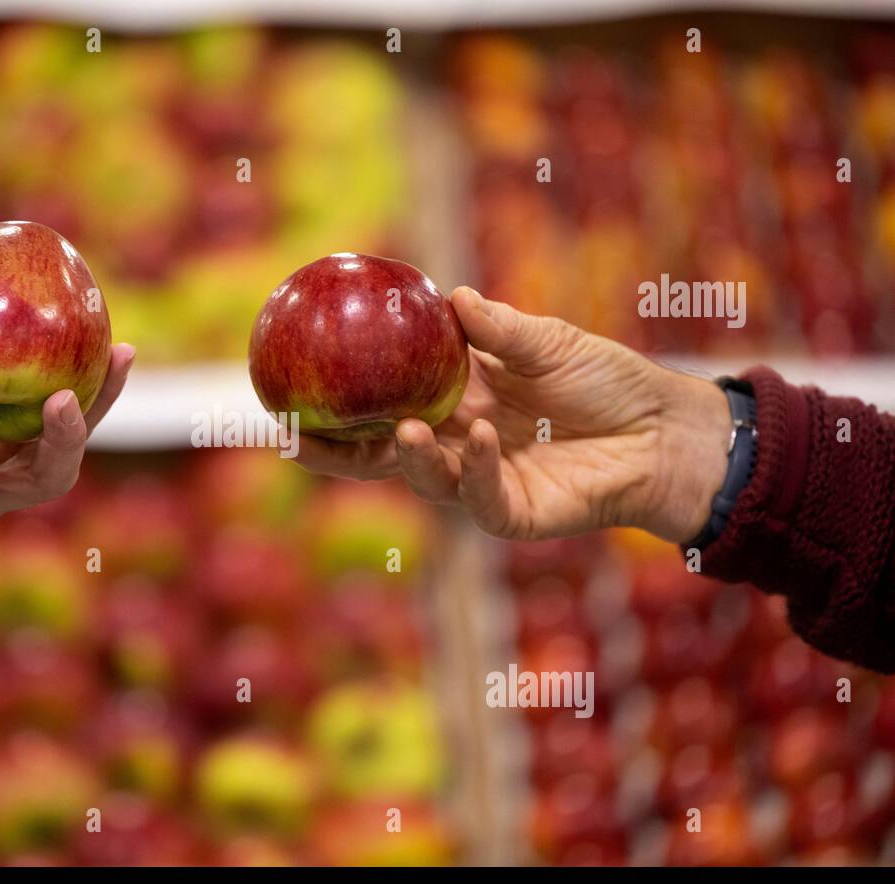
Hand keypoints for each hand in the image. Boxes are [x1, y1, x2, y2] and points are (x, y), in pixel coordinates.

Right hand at [296, 287, 730, 542]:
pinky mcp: (514, 515)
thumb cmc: (607, 382)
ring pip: (425, 479)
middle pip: (380, 457)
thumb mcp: (548, 342)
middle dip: (335, 454)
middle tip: (298, 434)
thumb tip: (449, 294)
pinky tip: (481, 437)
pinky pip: (482, 496)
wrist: (664, 429)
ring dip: (413, 457)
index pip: (383, 405)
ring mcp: (481, 483)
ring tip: (410, 429)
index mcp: (456, 403)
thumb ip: (497, 328)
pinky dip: (477, 468)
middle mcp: (457, 446)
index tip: (293, 389)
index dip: (339, 403)